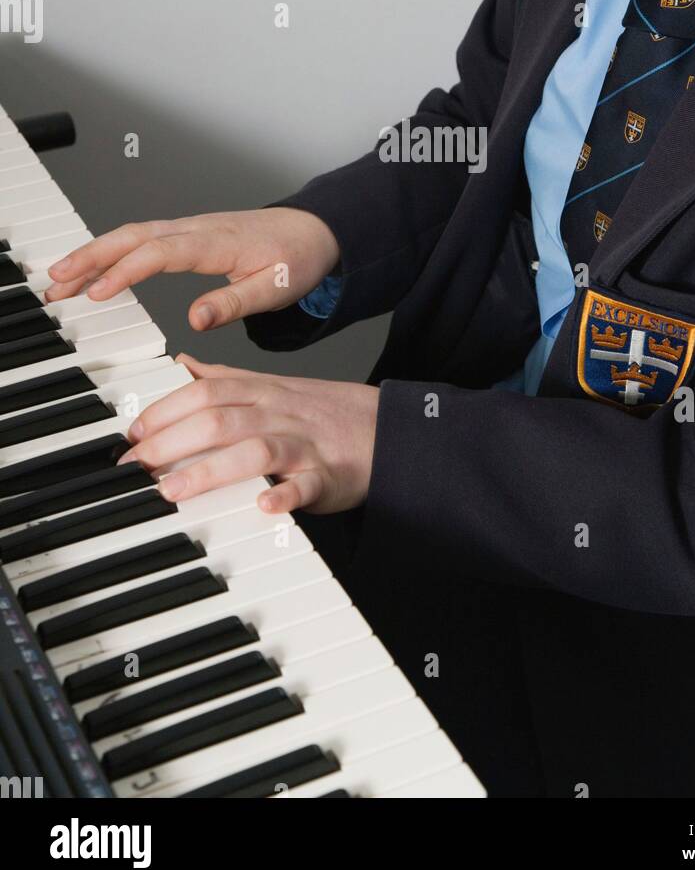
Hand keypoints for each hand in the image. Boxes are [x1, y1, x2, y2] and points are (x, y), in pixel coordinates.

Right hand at [43, 208, 339, 329]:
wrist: (315, 231)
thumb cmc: (296, 259)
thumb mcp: (274, 288)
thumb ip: (233, 304)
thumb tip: (195, 319)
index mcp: (214, 242)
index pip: (158, 252)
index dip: (125, 271)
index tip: (97, 292)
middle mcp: (195, 230)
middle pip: (132, 236)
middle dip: (90, 256)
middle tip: (56, 281)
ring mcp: (188, 229)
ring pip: (131, 234)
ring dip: (93, 253)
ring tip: (60, 277)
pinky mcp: (187, 234)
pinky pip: (140, 237)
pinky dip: (111, 250)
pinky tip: (93, 268)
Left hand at [117, 353, 377, 513]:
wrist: (387, 430)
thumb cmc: (322, 413)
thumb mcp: (273, 386)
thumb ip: (225, 378)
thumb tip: (181, 364)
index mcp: (262, 393)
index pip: (205, 392)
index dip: (164, 410)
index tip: (132, 434)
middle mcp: (278, 414)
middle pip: (219, 418)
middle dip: (171, 441)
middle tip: (137, 466)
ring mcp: (303, 445)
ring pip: (254, 449)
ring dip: (210, 470)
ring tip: (174, 491)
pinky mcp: (328, 478)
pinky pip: (307, 484)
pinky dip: (286, 495)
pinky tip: (264, 505)